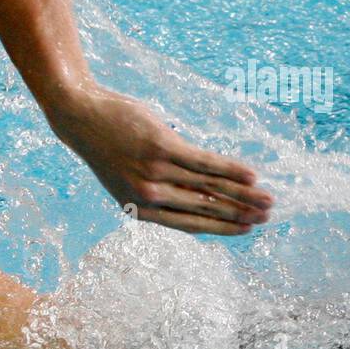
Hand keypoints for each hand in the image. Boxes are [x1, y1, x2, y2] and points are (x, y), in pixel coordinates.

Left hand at [51, 89, 273, 235]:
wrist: (81, 118)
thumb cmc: (109, 147)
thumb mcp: (130, 177)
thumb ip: (163, 189)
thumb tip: (202, 196)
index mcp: (139, 209)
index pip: (189, 224)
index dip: (221, 228)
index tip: (245, 230)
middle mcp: (148, 196)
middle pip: (205, 208)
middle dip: (240, 214)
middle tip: (266, 217)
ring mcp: (155, 172)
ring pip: (210, 187)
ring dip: (244, 194)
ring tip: (268, 199)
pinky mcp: (162, 148)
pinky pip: (204, 162)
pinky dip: (230, 169)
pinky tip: (252, 174)